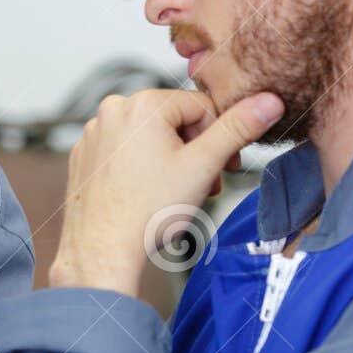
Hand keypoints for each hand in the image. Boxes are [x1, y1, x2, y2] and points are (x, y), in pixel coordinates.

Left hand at [49, 89, 284, 295]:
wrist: (102, 250)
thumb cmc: (148, 212)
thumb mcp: (204, 165)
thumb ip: (238, 129)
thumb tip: (268, 101)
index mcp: (142, 104)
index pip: (202, 106)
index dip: (219, 137)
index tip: (225, 166)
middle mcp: (112, 111)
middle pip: (174, 120)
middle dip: (195, 150)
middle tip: (203, 183)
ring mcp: (94, 133)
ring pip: (149, 136)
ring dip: (171, 159)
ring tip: (176, 192)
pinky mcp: (84, 155)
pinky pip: (123, 151)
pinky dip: (140, 166)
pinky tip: (146, 193)